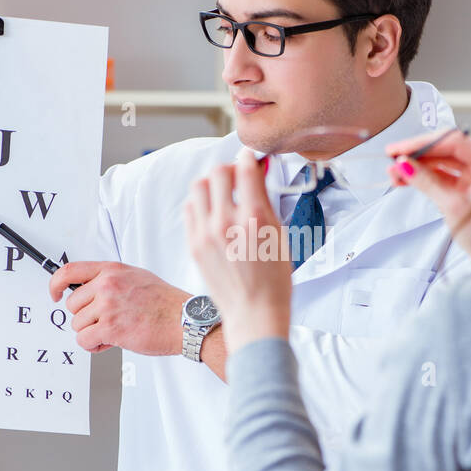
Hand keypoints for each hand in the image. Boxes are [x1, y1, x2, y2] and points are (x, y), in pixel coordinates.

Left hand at [49, 261, 189, 355]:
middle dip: (84, 317)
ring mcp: (108, 306)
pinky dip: (94, 346)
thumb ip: (111, 280)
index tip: (54, 294)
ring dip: (91, 332)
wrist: (183, 320)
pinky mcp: (110, 328)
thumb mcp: (136, 277)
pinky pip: (84, 340)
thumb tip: (89, 289)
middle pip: (72, 304)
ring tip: (112, 331)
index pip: (69, 271)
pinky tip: (109, 342)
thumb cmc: (164, 302)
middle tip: (104, 321)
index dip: (55, 284)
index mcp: (111, 270)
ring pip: (77, 324)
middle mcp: (107, 285)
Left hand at [185, 149, 292, 351]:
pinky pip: (190, 209)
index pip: (244, 169)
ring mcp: (206, 234)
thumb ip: (265, 201)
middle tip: (238, 177)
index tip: (250, 159)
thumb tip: (257, 175)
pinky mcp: (194, 245)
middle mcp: (226, 223)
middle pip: (217, 172)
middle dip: (230, 169)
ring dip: (212, 184)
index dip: (249, 158)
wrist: (253, 313)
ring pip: (198, 187)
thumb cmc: (274, 280)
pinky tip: (213, 212)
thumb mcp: (280, 236)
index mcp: (254, 219)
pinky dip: (200, 203)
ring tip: (224, 194)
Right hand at [385, 130, 470, 271]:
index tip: (400, 149)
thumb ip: (427, 183)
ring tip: (394, 173)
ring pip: (442, 163)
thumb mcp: (453, 206)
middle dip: (417, 155)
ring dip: (417, 167)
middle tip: (392, 159)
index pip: (454, 142)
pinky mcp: (468, 188)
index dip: (423, 143)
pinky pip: (443, 176)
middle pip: (446, 150)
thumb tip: (404, 165)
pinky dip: (424, 177)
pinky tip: (406, 179)